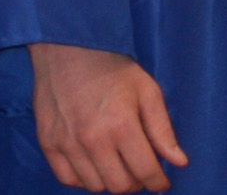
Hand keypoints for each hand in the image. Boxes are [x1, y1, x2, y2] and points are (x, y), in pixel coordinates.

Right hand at [28, 43, 189, 192]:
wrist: (68, 46)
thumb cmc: (112, 67)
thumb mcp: (147, 90)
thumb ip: (163, 129)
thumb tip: (179, 162)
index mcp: (122, 125)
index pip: (145, 172)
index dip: (158, 182)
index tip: (161, 181)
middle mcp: (93, 140)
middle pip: (120, 186)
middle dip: (136, 182)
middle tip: (137, 169)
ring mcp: (68, 143)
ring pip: (95, 186)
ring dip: (110, 180)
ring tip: (115, 164)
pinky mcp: (48, 141)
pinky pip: (67, 179)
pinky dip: (82, 178)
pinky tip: (92, 164)